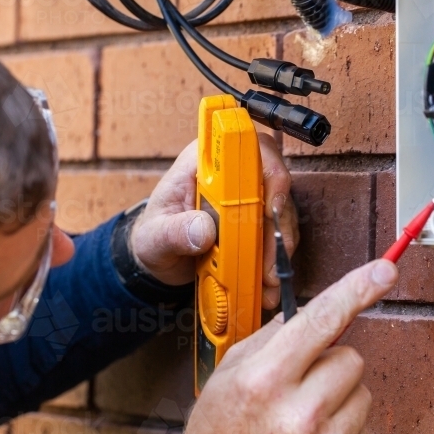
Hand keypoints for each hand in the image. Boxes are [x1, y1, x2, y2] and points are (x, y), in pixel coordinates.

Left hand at [129, 133, 298, 309]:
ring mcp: (247, 199)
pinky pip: (276, 238)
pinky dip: (274, 261)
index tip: (270, 207)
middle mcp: (231, 176)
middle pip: (273, 185)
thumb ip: (174, 231)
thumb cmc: (153, 236)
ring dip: (279, 248)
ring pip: (280, 214)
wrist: (157, 259)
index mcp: (205, 163)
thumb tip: (204, 230)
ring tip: (267, 281)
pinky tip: (266, 284)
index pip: (246, 149)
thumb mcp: (154, 236)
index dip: (267, 171)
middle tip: (269, 262)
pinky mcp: (254, 224)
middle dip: (277, 225)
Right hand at [136, 259, 398, 433]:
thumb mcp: (226, 377)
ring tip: (300, 419)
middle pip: (350, 357)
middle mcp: (298, 414)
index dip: (357, 289)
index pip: (321, 321)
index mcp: (263, 380)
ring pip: (363, 392)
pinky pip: (365, 428)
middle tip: (297, 385)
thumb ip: (271, 341)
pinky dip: (343, 428)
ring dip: (339, 396)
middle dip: (329, 362)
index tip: (385, 270)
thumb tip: (316, 315)